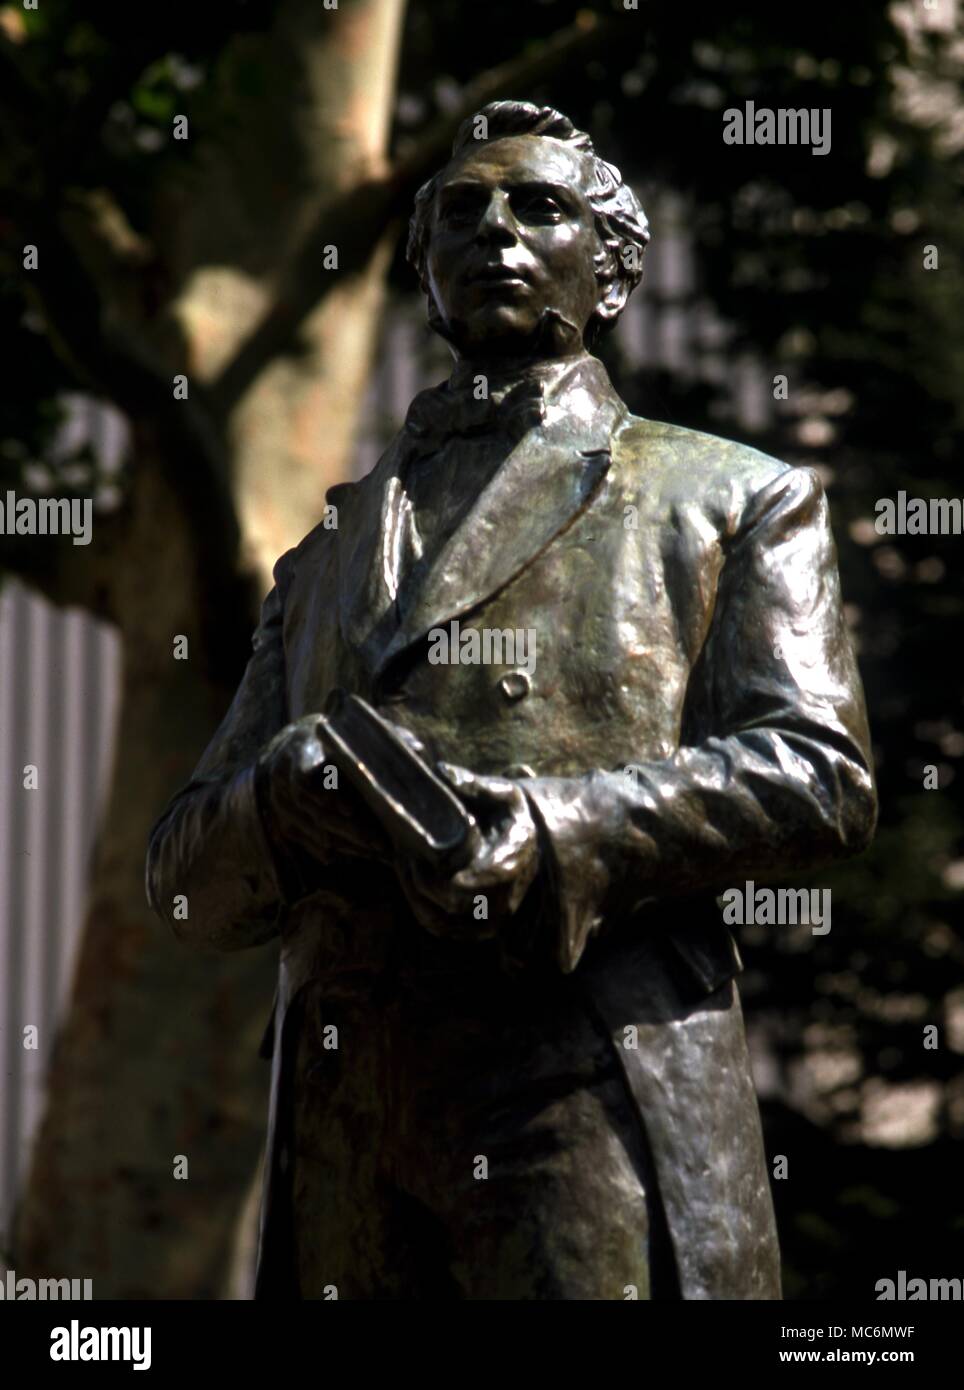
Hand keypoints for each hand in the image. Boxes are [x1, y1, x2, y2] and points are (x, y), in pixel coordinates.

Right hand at [255, 715, 391, 866]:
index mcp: (299, 749)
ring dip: (345, 844)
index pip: (302, 776)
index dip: (325, 795)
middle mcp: (282, 777)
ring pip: (311, 830)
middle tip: (379, 843)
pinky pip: (307, 841)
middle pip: (312, 811)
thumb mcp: (352, 732)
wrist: (294, 749)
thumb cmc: (334, 739)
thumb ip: (381, 736)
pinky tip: (359, 855)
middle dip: (347, 829)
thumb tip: (415, 747)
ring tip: (377, 852)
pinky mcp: (283, 820)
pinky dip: (333, 850)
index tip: (350, 809)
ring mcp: (279, 801)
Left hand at [396, 764, 539, 938]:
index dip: (446, 874)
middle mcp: (506, 898)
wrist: (522, 845)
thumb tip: (443, 772)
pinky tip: (409, 878)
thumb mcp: (503, 792)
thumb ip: (476, 784)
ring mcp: (491, 918)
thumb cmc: (507, 815)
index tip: (420, 854)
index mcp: (514, 860)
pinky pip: (440, 927)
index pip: (480, 879)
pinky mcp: (476, 928)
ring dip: (415, 893)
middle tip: (404, 851)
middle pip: (453, 902)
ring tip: (405, 862)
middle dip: (422, 878)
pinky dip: (418, 906)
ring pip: (442, 920)